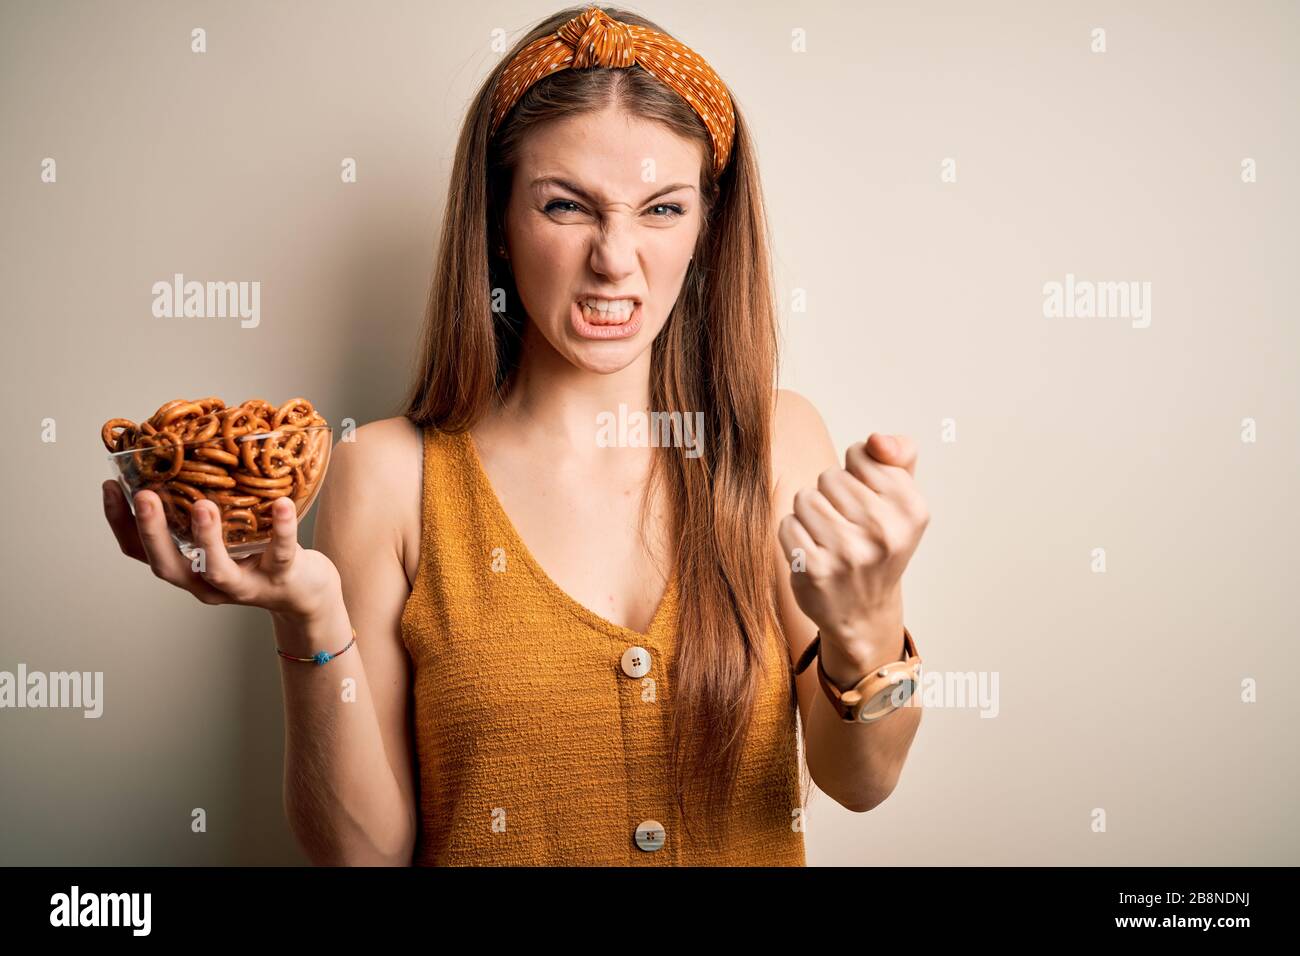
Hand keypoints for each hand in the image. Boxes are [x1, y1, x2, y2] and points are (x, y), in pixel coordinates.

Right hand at [102, 480, 341, 623]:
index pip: (140, 552)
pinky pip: (279, 553)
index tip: (111, 486)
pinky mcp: (281, 578)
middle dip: (152, 532)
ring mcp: (244, 585)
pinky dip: (281, 529)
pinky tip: (282, 503)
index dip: (120, 522)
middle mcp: (207, 583)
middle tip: (144, 497)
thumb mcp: (224, 533)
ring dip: (207, 538)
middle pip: (168, 567)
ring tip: (204, 505)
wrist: (304, 592)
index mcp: (188, 568)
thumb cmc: (258, 554)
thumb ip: (201, 509)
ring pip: (217, 570)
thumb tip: (184, 454)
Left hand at [777, 433, 929, 647]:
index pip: (861, 454)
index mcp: (911, 509)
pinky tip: (812, 553)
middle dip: (831, 495)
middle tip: (848, 526)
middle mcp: (885, 532)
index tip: (868, 504)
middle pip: (829, 476)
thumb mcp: (901, 500)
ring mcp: (849, 553)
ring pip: (805, 498)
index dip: (856, 474)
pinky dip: (794, 535)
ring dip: (810, 515)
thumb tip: (876, 440)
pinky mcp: (814, 569)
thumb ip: (897, 456)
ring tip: (829, 539)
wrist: (863, 612)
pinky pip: (787, 524)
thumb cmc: (878, 545)